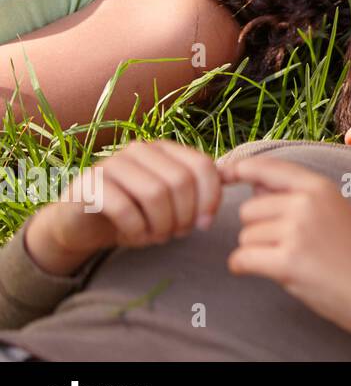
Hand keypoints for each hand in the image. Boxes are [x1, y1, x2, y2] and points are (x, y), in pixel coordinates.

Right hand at [25, 140, 221, 275]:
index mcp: (164, 149)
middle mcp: (139, 149)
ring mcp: (111, 163)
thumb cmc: (134, 213)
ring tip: (156, 236)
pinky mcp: (88, 184)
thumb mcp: (171, 201)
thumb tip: (233, 178)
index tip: (205, 224)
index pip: (202, 166)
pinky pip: (124, 208)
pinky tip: (135, 236)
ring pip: (155, 194)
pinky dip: (136, 229)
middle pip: (180, 182)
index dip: (210, 198)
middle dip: (184, 216)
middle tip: (176, 234)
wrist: (81, 224)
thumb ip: (198, 189)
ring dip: (161, 225)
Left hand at [222, 156, 350, 358]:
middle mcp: (307, 203)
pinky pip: (242, 259)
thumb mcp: (337, 211)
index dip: (241, 168)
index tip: (224, 172)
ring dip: (257, 252)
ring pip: (245, 237)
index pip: (269, 167)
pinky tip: (267, 272)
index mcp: (320, 187)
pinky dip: (244, 268)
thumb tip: (255, 185)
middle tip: (287, 247)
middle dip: (257, 230)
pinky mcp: (287, 262)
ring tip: (291, 261)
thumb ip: (301, 196)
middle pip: (248, 210)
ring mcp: (297, 231)